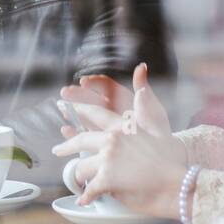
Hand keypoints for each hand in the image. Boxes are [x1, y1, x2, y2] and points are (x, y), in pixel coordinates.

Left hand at [52, 72, 186, 219]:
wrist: (177, 184)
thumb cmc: (171, 161)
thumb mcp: (159, 129)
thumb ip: (145, 110)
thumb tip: (141, 87)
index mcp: (124, 126)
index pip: (96, 114)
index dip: (79, 110)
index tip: (66, 108)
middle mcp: (113, 139)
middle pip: (81, 139)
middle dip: (66, 145)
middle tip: (57, 149)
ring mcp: (108, 158)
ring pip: (82, 167)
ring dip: (81, 177)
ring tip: (78, 183)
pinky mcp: (107, 178)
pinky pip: (89, 189)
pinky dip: (86, 196)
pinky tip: (84, 200)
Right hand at [58, 63, 173, 140]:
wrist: (161, 156)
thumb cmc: (158, 132)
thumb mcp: (153, 112)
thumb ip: (144, 92)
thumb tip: (141, 67)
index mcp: (125, 100)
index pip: (108, 87)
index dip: (95, 83)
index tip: (84, 81)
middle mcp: (113, 111)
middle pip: (93, 99)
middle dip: (79, 95)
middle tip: (66, 92)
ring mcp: (106, 125)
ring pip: (86, 115)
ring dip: (73, 111)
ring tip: (62, 109)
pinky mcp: (101, 140)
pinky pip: (86, 134)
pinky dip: (75, 131)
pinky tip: (67, 129)